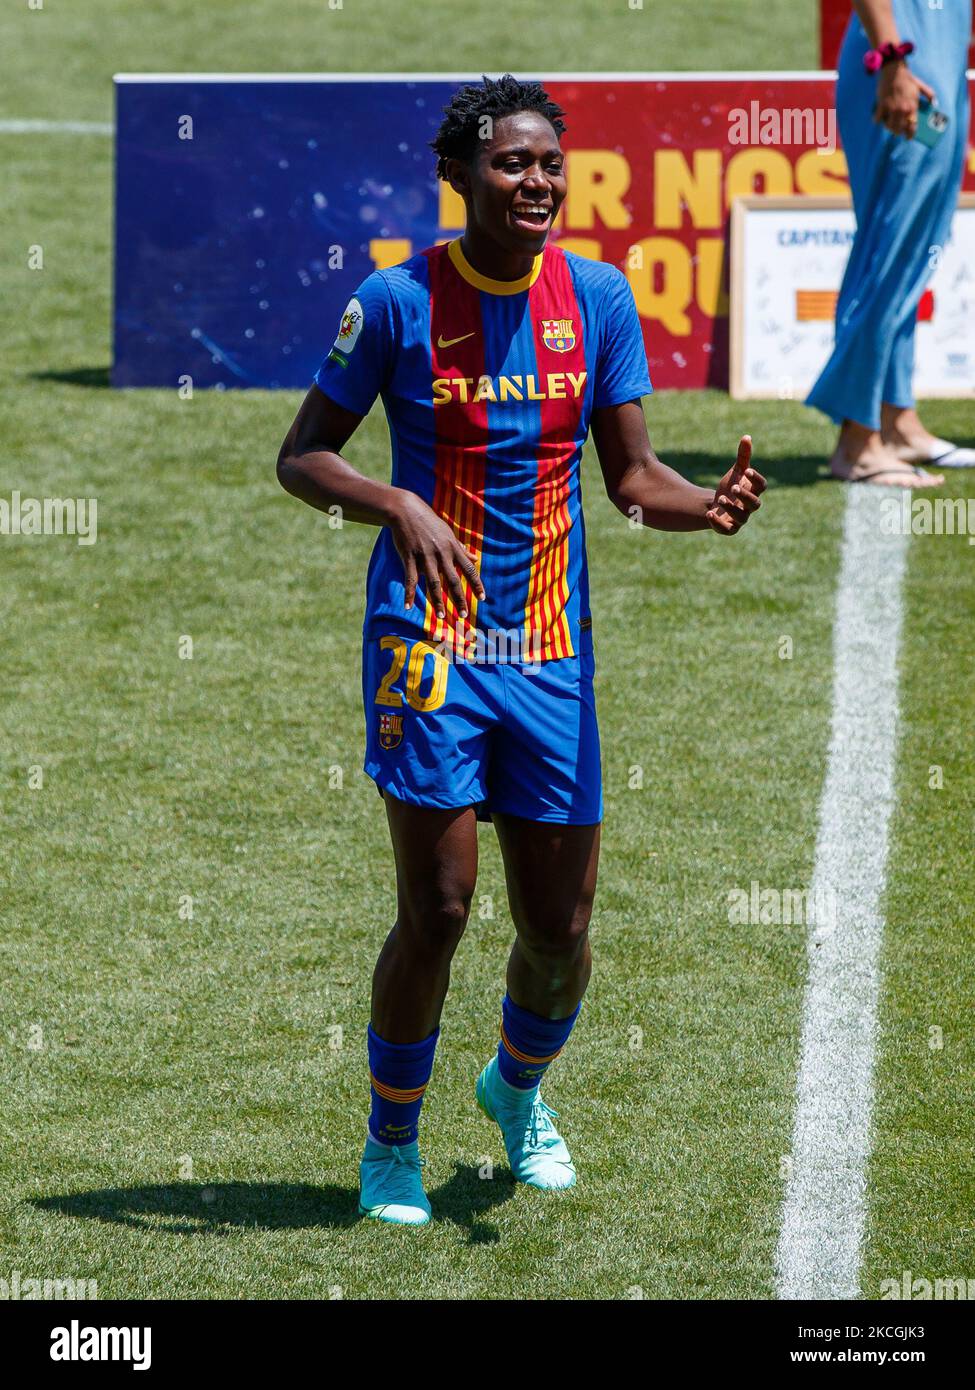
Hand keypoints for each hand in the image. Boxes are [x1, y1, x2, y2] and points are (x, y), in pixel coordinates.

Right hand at [387, 489, 484, 618]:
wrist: (406, 510)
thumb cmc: (429, 522)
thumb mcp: (448, 533)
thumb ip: (461, 549)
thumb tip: (475, 559)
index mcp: (452, 547)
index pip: (468, 569)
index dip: (476, 584)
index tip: (482, 599)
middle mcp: (441, 553)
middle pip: (453, 580)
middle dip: (459, 599)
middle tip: (464, 616)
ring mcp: (425, 556)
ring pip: (433, 583)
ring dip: (437, 601)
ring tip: (441, 616)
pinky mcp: (409, 557)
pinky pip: (410, 579)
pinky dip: (409, 593)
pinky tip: (408, 606)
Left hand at [706, 436, 765, 534]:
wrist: (717, 505)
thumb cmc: (730, 486)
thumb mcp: (736, 471)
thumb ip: (743, 456)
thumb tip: (746, 437)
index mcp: (754, 491)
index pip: (762, 486)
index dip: (756, 479)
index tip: (746, 470)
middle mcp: (750, 506)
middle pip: (755, 504)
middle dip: (745, 496)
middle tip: (733, 487)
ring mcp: (740, 519)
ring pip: (742, 518)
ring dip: (732, 508)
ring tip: (720, 498)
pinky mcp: (729, 528)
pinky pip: (727, 530)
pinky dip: (718, 523)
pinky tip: (709, 513)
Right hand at [874, 63, 935, 137]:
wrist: (894, 71)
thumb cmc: (908, 79)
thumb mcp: (920, 86)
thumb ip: (929, 95)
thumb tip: (935, 103)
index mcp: (912, 107)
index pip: (912, 126)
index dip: (910, 134)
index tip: (908, 137)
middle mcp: (902, 110)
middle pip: (899, 129)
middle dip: (898, 132)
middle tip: (897, 132)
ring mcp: (891, 109)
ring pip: (888, 126)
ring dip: (888, 127)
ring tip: (888, 126)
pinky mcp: (881, 106)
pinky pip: (877, 119)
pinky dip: (877, 119)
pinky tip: (878, 118)